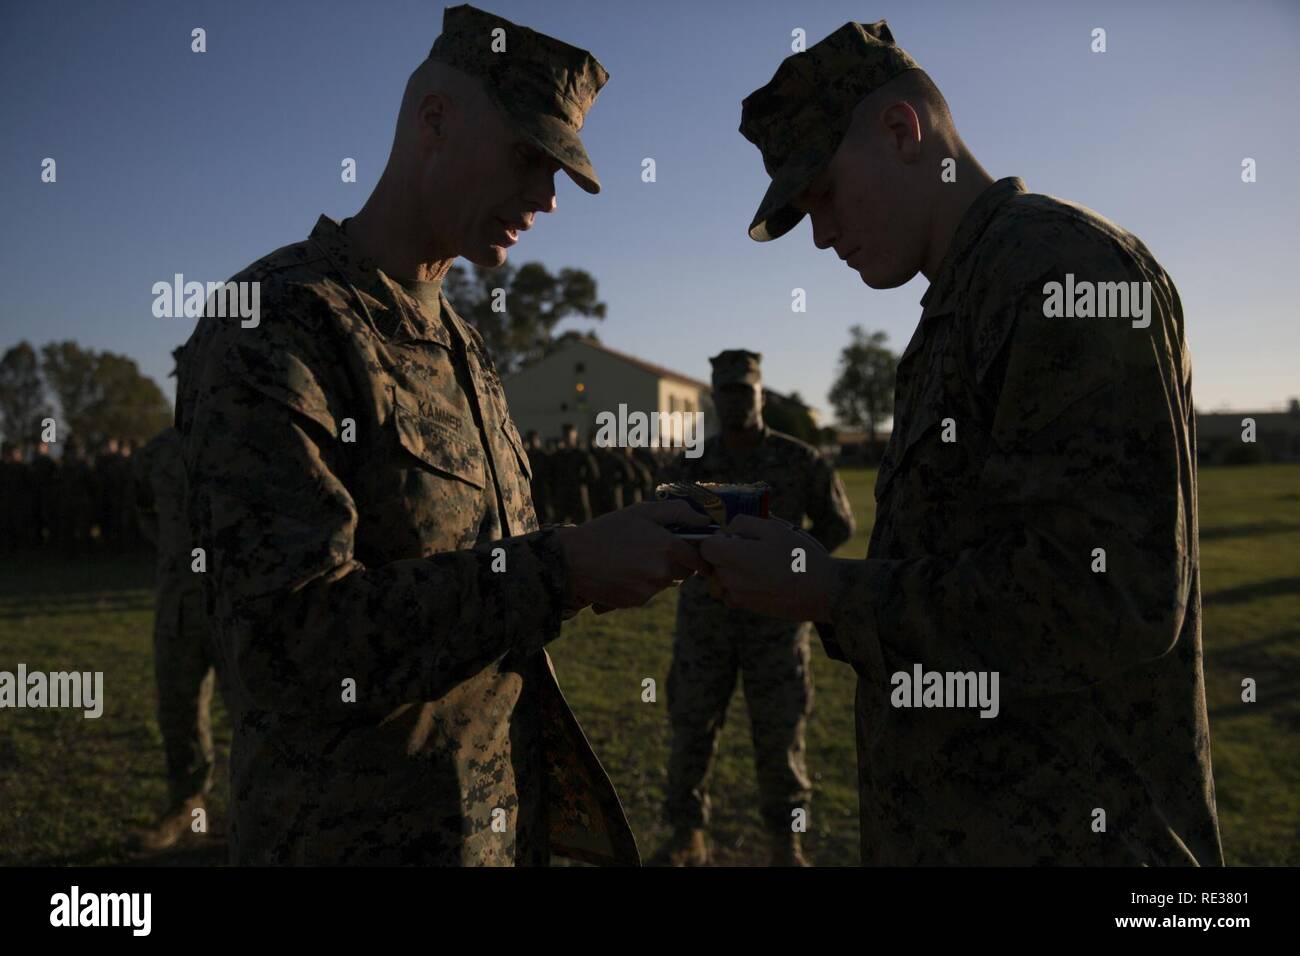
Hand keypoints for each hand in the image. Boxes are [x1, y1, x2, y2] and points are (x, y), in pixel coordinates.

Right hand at [558, 500, 711, 609]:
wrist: (573, 560)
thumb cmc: (608, 530)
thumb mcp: (642, 511)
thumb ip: (677, 512)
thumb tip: (705, 519)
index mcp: (668, 547)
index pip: (699, 557)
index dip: (697, 553)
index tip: (692, 549)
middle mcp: (662, 571)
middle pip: (685, 572)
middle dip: (677, 562)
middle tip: (656, 549)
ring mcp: (650, 589)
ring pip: (667, 582)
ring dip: (660, 573)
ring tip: (635, 559)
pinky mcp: (637, 601)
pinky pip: (650, 592)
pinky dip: (643, 584)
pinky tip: (625, 572)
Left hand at [697, 515, 832, 621]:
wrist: (821, 591)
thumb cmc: (799, 556)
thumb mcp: (774, 528)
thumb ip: (744, 523)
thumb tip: (727, 527)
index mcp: (732, 556)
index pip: (705, 546)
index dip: (717, 538)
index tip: (735, 537)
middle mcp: (728, 578)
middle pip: (712, 562)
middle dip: (726, 553)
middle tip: (753, 549)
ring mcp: (736, 595)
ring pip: (720, 579)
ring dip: (731, 571)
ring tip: (758, 566)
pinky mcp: (746, 607)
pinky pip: (731, 593)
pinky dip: (739, 586)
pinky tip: (761, 580)